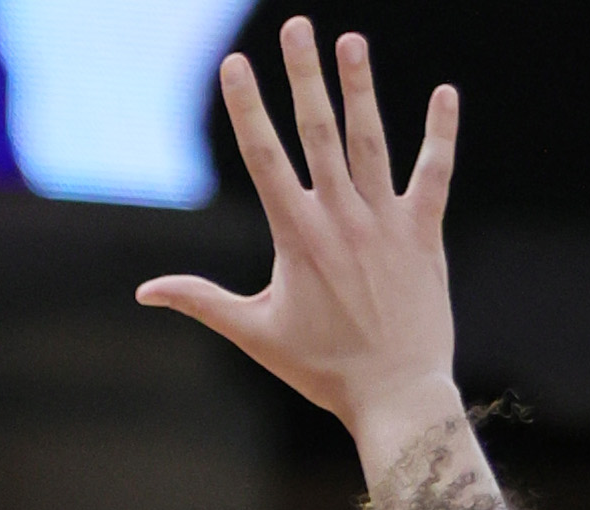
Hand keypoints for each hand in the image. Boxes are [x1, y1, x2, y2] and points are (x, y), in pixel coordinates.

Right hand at [136, 21, 459, 460]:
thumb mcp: (255, 334)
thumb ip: (202, 302)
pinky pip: (435, 172)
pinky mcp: (424, 232)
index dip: (248, 107)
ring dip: (360, 87)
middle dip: (304, 75)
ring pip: (371, 139)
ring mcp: (386, 220)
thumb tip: (145, 292)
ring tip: (351, 42)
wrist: (394, 393)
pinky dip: (441, 133)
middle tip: (297, 25)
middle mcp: (341, 217)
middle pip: (318, 131)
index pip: (265, 157)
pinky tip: (444, 93)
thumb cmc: (321, 369)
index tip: (235, 64)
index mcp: (297, 236)